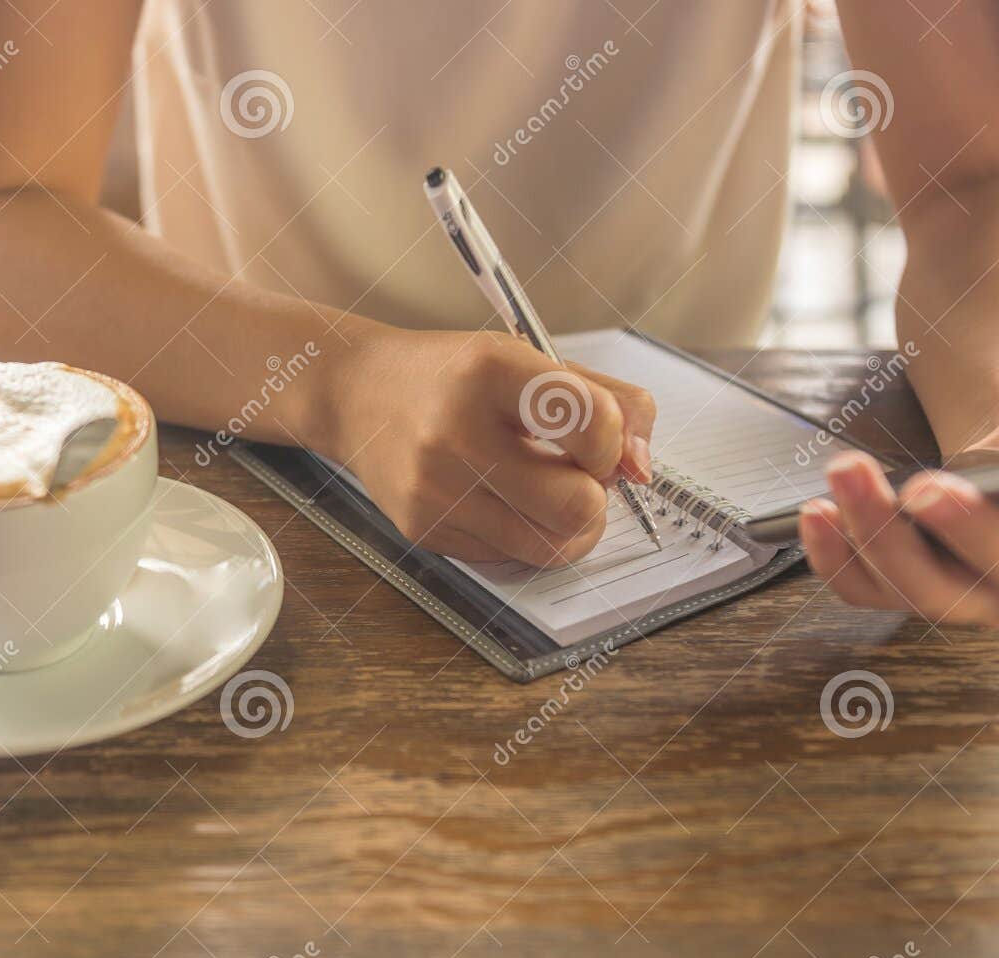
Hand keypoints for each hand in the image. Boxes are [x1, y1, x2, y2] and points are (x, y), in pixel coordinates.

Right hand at [323, 328, 655, 566]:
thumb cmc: (454, 376)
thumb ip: (607, 402)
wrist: (357, 394)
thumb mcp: (530, 360)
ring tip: (548, 492)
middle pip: (576, 506)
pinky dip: (522, 534)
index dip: (613, 443)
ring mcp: (435, 489)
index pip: (592, 424)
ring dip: (567, 526)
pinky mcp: (422, 529)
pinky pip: (509, 557)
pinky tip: (501, 500)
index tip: (599, 440)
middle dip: (595, 498)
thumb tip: (642, 468)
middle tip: (577, 475)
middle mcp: (455, 433)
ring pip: (548, 546)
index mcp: (491, 372)